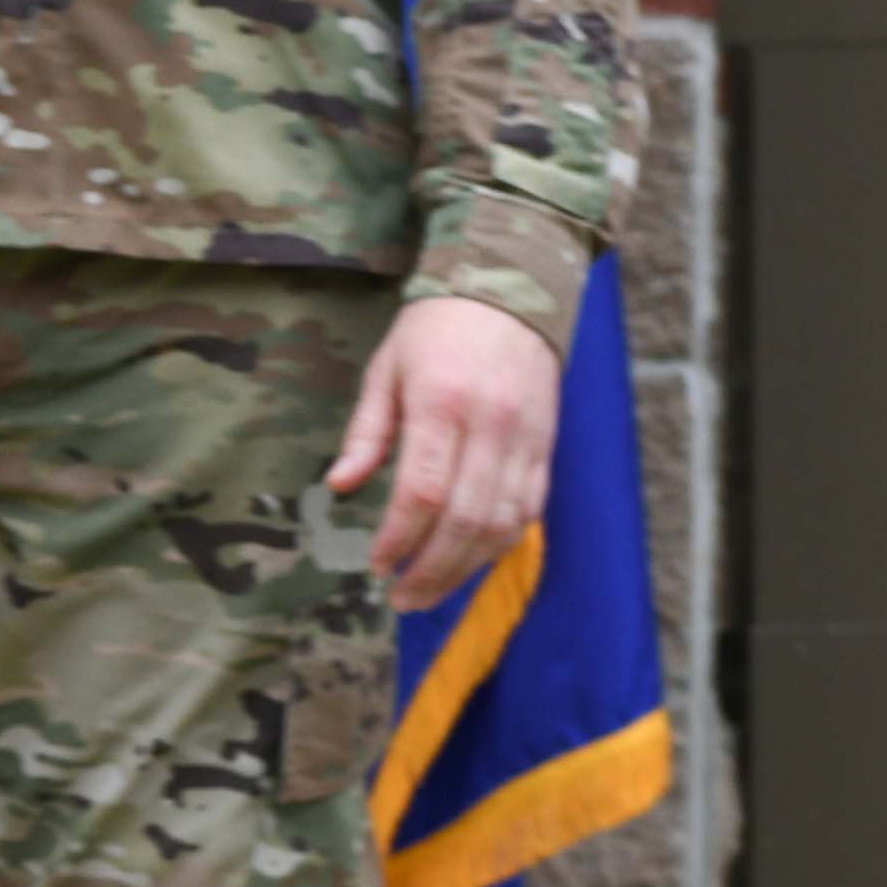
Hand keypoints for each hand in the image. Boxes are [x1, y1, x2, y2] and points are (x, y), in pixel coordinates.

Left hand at [327, 292, 561, 610]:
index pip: (423, 490)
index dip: (400, 538)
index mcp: (443, 403)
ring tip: (429, 592)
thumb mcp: (385, 369)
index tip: (378, 564)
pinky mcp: (547, 447)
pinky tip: (469, 563)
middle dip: (431, 570)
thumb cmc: (436, 330)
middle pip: (465, 519)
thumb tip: (339, 486)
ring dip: (465, 569)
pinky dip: (499, 545)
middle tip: (400, 598)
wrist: (513, 288)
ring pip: (502, 524)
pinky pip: (528, 510)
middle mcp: (492, 424)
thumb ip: (366, 432)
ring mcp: (526, 438)